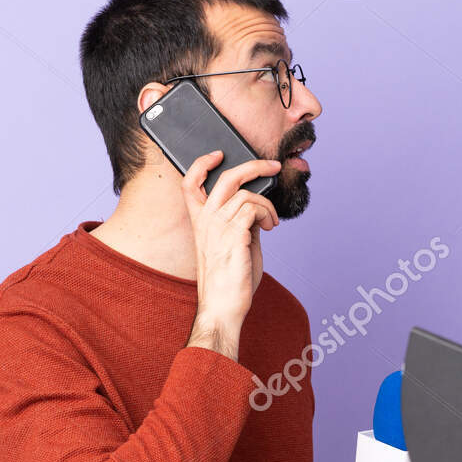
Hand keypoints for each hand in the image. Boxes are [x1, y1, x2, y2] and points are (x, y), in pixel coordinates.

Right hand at [181, 151, 280, 324]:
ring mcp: (218, 227)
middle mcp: (205, 221)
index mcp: (200, 222)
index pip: (189, 183)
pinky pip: (253, 208)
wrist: (223, 307)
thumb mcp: (235, 243)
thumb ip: (242, 222)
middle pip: (225, 177)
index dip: (202, 163)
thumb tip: (259, 208)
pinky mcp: (233, 235)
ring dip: (267, 203)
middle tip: (272, 167)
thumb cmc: (228, 281)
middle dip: (253, 165)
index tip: (219, 154)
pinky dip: (267, 214)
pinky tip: (271, 227)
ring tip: (272, 221)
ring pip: (246, 193)